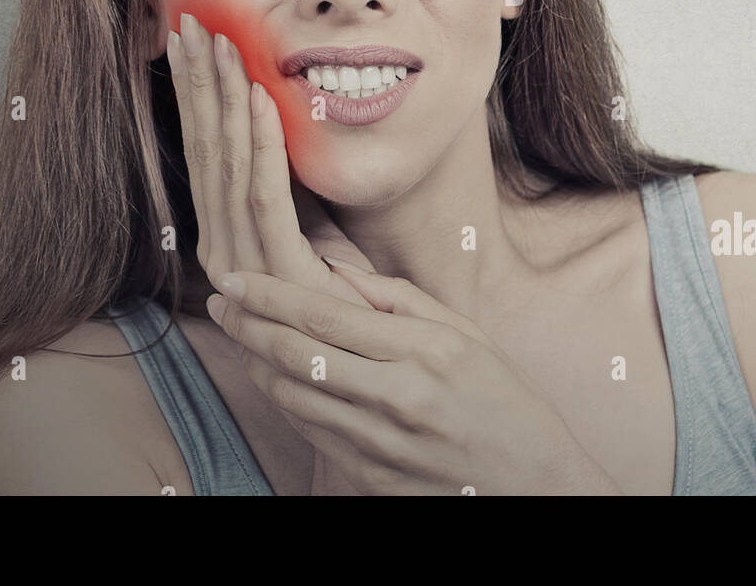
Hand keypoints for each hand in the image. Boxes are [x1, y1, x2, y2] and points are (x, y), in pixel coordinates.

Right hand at [166, 13, 374, 304]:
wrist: (368, 360)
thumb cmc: (344, 292)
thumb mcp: (310, 225)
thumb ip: (286, 185)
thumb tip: (274, 125)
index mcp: (223, 236)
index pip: (203, 150)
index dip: (194, 93)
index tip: (190, 38)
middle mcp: (220, 248)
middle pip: (205, 149)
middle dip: (197, 83)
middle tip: (191, 23)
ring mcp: (243, 264)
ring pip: (227, 165)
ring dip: (222, 99)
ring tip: (221, 44)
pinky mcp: (278, 272)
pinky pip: (266, 196)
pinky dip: (261, 143)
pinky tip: (258, 96)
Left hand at [206, 265, 624, 495]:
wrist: (535, 484)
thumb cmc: (505, 398)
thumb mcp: (465, 334)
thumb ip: (398, 298)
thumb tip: (336, 271)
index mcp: (423, 352)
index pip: (325, 316)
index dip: (270, 296)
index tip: (236, 278)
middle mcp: (397, 398)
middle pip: (296, 356)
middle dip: (248, 324)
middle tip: (221, 300)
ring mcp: (380, 444)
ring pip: (292, 397)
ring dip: (255, 362)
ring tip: (239, 332)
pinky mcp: (370, 477)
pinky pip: (309, 432)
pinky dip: (282, 399)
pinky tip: (270, 375)